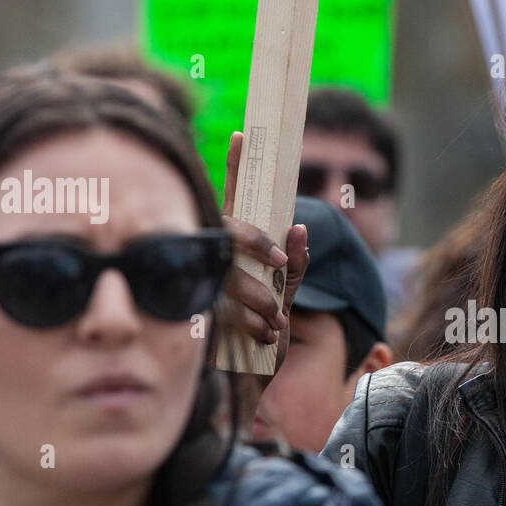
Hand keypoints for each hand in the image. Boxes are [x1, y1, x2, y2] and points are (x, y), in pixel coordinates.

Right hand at [218, 131, 309, 347]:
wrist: (255, 372)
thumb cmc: (269, 320)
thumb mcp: (289, 289)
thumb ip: (297, 263)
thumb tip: (299, 229)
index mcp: (236, 243)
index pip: (235, 199)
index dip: (237, 167)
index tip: (243, 134)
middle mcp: (217, 256)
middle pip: (232, 234)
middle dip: (258, 247)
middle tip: (282, 264)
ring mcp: (208, 280)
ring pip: (233, 276)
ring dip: (263, 300)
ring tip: (278, 322)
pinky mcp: (206, 311)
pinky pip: (231, 310)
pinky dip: (255, 326)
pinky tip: (265, 337)